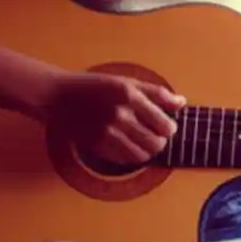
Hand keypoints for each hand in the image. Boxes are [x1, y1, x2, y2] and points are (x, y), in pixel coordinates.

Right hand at [43, 71, 185, 165]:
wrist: (60, 96)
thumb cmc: (95, 85)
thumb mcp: (126, 82)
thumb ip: (156, 93)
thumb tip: (181, 103)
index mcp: (129, 95)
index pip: (164, 123)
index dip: (170, 128)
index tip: (167, 126)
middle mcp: (120, 115)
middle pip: (156, 142)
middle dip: (160, 141)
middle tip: (156, 135)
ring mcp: (107, 133)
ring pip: (142, 155)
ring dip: (148, 151)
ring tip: (144, 142)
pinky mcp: (97, 146)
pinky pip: (125, 160)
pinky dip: (132, 156)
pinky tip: (128, 145)